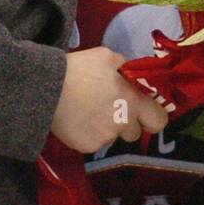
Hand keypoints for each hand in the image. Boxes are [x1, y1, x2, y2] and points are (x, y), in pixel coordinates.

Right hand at [50, 45, 167, 153]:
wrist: (45, 88)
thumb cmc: (79, 69)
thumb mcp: (106, 57)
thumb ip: (124, 68)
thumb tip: (129, 76)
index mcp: (132, 101)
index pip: (158, 120)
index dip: (153, 116)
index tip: (144, 111)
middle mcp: (122, 124)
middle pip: (135, 132)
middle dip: (127, 122)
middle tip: (110, 108)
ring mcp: (104, 138)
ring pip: (113, 136)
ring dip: (107, 127)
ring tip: (88, 111)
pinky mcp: (87, 147)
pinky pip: (95, 142)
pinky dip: (89, 134)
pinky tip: (77, 120)